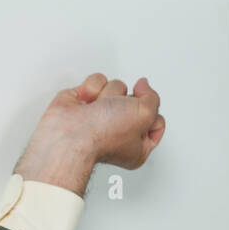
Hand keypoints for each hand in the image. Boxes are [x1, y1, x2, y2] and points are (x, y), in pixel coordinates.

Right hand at [15, 72, 164, 194]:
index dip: (152, 112)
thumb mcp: (145, 115)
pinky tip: (87, 102)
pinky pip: (98, 82)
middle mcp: (120, 133)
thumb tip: (144, 86)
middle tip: (115, 113)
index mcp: (138, 147)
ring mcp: (102, 117)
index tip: (143, 111)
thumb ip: (153, 98)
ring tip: (98, 109)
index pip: (156, 122)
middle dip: (126, 101)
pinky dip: (92, 88)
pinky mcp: (86, 103)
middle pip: (136, 101)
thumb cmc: (103, 134)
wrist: (71, 132)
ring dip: (108, 94)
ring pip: (117, 88)